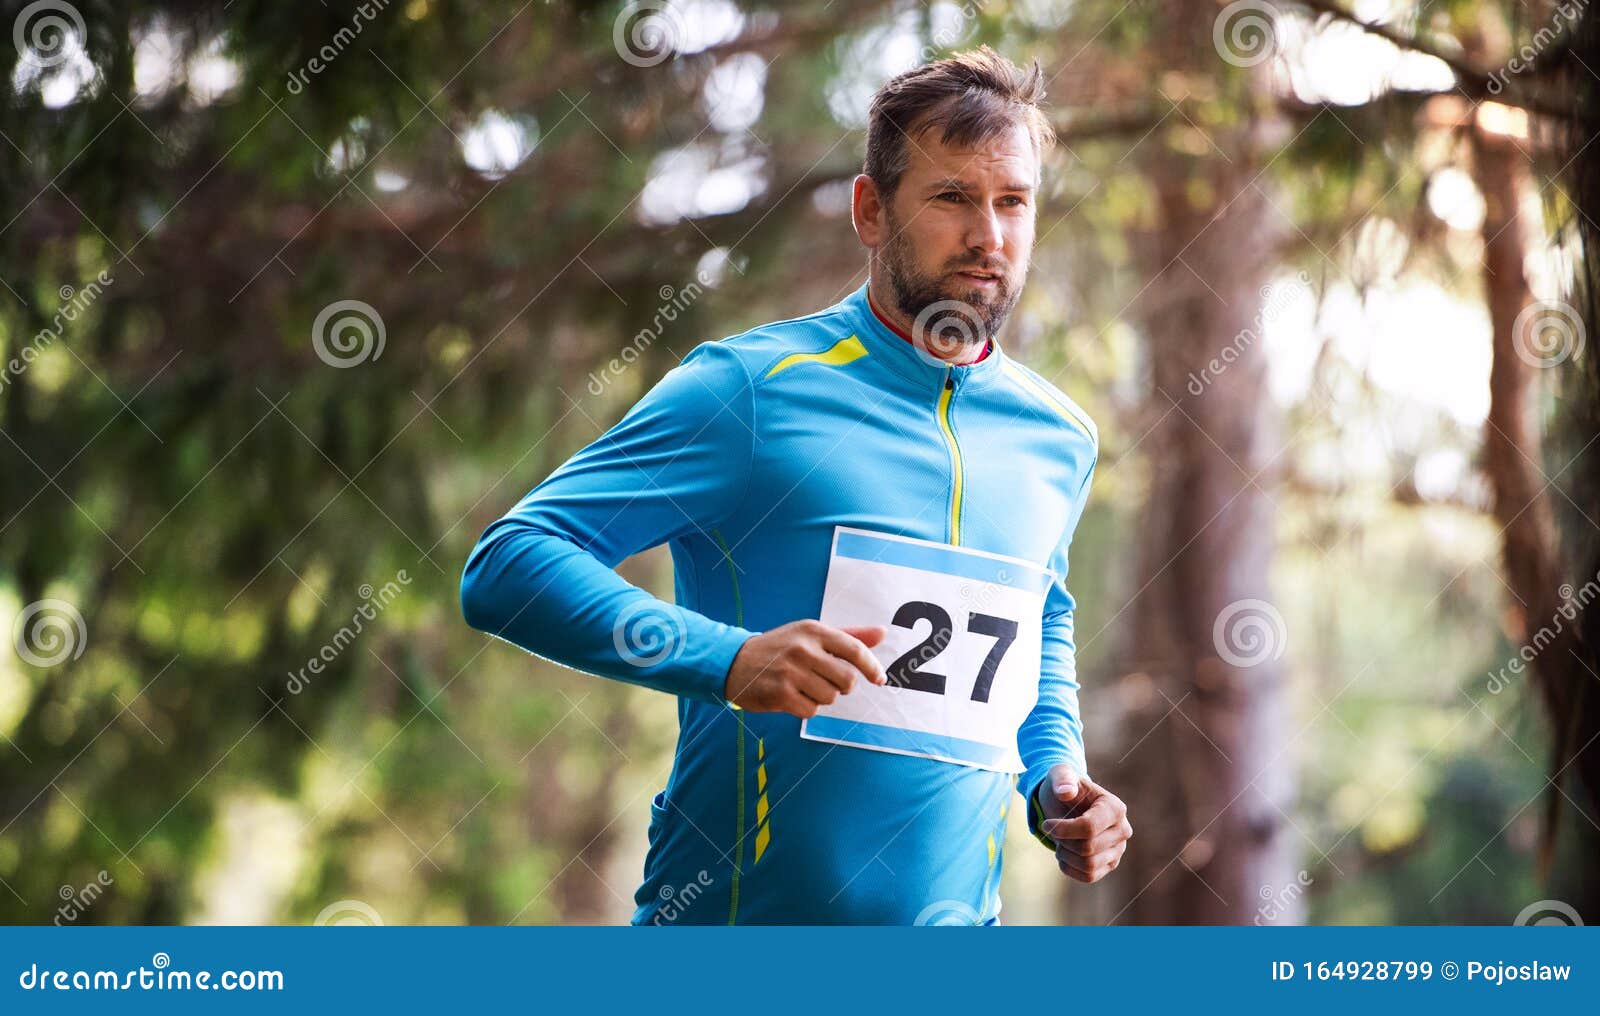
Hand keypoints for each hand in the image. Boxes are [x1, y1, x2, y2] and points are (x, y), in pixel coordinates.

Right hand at [723, 620, 887, 717]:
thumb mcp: (811, 634)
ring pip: (830, 697)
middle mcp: (803, 649)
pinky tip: (792, 696)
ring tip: (802, 685)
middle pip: (847, 681)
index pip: (855, 650)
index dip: (872, 667)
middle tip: (825, 681)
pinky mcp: (781, 693)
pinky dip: (806, 707)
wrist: (735, 661)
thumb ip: (848, 635)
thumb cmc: (781, 648)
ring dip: (821, 697)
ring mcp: (791, 672)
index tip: (879, 679)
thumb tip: (882, 633)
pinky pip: (812, 710)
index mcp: (813, 630)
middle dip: (842, 686)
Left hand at [1036, 764, 1130, 883]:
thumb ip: (1062, 779)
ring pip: (1088, 865)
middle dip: (1063, 841)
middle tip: (1053, 830)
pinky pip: (1089, 877)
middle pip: (1087, 848)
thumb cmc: (1064, 787)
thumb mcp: (1059, 775)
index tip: (1046, 824)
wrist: (1068, 803)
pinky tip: (1064, 853)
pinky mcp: (1110, 864)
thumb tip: (1066, 792)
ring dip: (1065, 855)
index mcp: (1115, 807)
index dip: (1063, 830)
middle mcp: (1123, 830)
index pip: (1089, 828)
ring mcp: (1118, 849)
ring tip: (1060, 841)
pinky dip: (1070, 868)